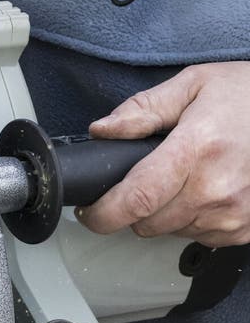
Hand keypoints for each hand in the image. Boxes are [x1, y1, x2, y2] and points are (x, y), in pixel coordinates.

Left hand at [77, 62, 249, 246]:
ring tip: (186, 178)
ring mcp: (231, 215)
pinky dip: (192, 219)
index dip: (101, 214)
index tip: (89, 212)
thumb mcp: (196, 85)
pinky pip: (198, 237)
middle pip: (145, 224)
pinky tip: (207, 191)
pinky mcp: (242, 230)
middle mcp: (213, 190)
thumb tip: (103, 130)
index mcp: (195, 151)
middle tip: (146, 180)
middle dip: (134, 208)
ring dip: (165, 214)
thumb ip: (144, 110)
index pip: (134, 200)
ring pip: (169, 232)